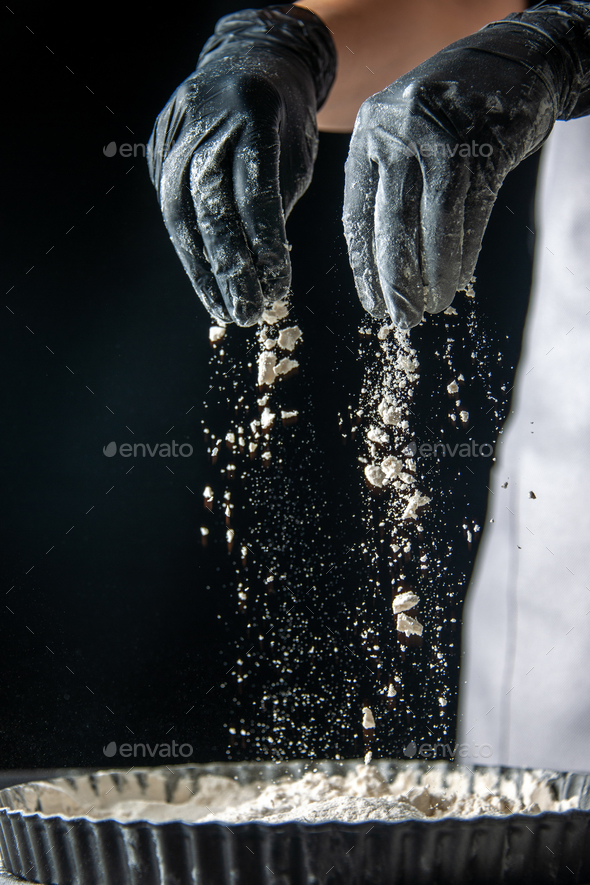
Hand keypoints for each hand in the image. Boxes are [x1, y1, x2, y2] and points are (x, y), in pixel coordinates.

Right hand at [147, 6, 335, 326]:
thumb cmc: (283, 119)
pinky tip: (207, 283)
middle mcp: (206, 119)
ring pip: (180, 211)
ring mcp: (174, 131)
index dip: (264, 242)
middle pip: (210, 204)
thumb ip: (277, 203)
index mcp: (252, 112)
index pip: (254, 188)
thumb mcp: (294, 154)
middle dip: (229, 266)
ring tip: (224, 311)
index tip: (278, 286)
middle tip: (247, 313)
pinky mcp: (157, 146)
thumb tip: (266, 269)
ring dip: (203, 269)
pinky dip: (189, 250)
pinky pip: (169, 207)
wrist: (246, 62)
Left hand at [343, 2, 589, 329]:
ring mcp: (442, 140)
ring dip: (433, 276)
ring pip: (432, 226)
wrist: (508, 61)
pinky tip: (456, 281)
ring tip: (432, 307)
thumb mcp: (400, 135)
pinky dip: (462, 254)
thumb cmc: (444, 113)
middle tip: (400, 320)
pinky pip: (469, 216)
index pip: (357, 215)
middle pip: (391, 226)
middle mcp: (399, 136)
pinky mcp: (483, 147)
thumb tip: (379, 262)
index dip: (364, 266)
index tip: (371, 304)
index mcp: (368, 137)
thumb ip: (385, 184)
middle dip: (395, 282)